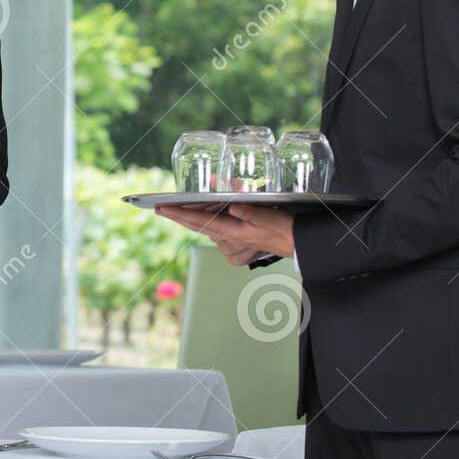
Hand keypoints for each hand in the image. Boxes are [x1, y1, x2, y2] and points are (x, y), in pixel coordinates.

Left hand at [155, 202, 294, 265]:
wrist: (298, 244)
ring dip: (199, 219)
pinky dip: (216, 227)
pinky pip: (220, 238)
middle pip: (197, 226)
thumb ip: (249, 211)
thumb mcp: (269, 215)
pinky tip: (219, 218)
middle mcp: (229, 241)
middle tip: (161, 208)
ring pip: (208, 230)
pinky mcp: (237, 252)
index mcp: (233, 232)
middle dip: (179, 216)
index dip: (179, 214)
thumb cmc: (284, 228)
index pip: (199, 221)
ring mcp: (232, 248)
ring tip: (190, 208)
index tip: (162, 209)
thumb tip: (232, 206)